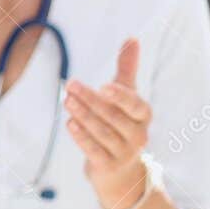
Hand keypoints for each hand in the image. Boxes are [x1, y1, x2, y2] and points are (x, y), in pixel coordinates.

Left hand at [64, 39, 153, 208]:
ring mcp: (124, 152)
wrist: (121, 170)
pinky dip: (82, 137)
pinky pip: (94, 150)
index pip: (135, 105)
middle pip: (112, 116)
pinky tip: (70, 123)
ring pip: (102, 132)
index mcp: (143, 116)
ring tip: (66, 101)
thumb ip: (126, 69)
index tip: (104, 86)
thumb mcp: (126, 96)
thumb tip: (132, 38)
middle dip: (90, 100)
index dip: (121, 97)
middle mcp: (138, 135)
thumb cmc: (122, 123)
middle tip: (70, 85)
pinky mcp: (108, 166)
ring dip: (83, 116)